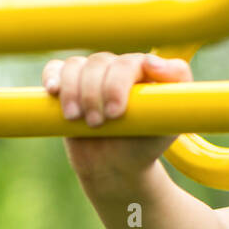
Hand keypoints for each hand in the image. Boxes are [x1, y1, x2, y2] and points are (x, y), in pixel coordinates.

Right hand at [43, 52, 192, 182]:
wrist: (117, 167)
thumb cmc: (147, 143)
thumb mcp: (170, 121)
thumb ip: (176, 88)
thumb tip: (153, 62)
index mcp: (144, 70)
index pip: (129, 62)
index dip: (119, 84)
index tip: (117, 113)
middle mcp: (118, 67)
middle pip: (100, 62)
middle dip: (95, 94)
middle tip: (99, 123)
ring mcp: (92, 75)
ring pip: (77, 66)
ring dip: (73, 91)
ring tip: (78, 118)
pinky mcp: (69, 85)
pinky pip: (56, 69)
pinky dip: (52, 76)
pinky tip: (52, 91)